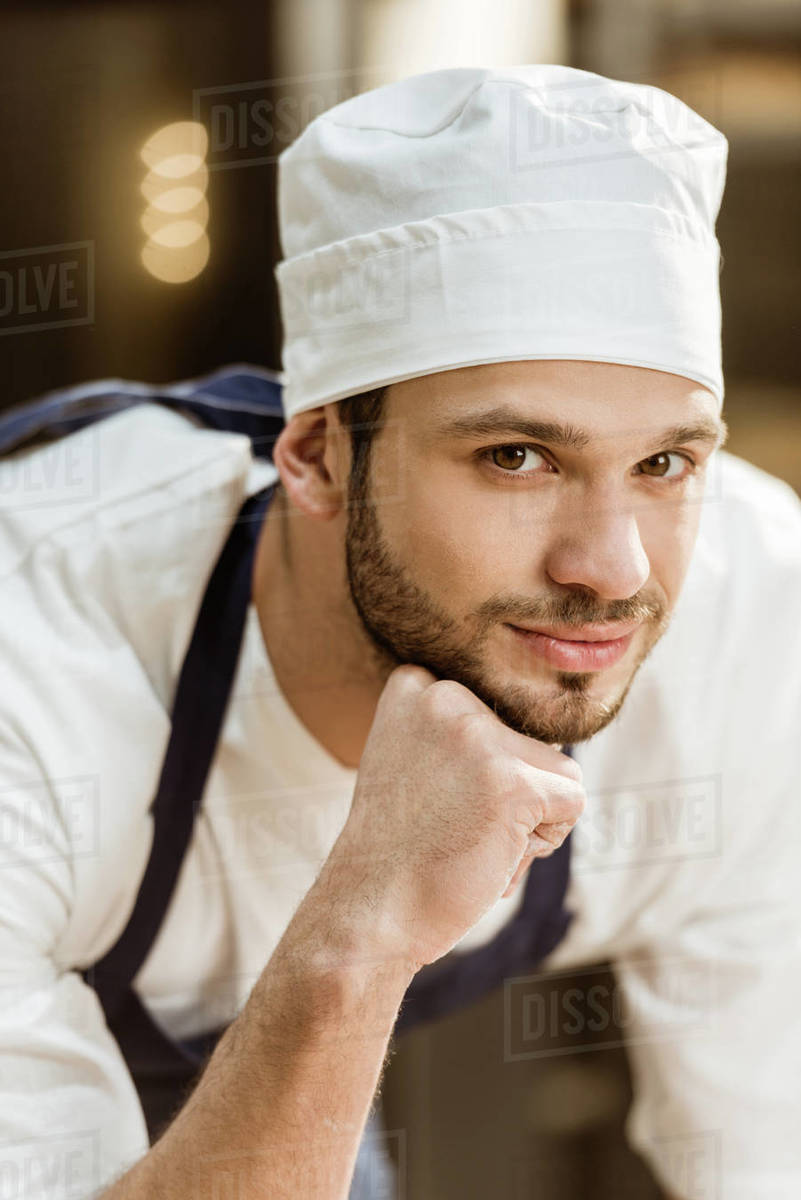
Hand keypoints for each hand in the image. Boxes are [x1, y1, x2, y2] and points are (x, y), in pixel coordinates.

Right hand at [320, 664, 585, 970]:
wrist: (369, 911)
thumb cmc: (397, 849)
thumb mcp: (412, 760)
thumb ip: (458, 731)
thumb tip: (544, 728)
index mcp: (417, 685)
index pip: (499, 713)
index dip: (482, 769)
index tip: (432, 797)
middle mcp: (446, 696)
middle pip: (531, 742)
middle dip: (509, 793)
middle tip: (450, 824)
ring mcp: (480, 737)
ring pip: (559, 772)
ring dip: (530, 818)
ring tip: (471, 840)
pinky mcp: (514, 781)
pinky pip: (573, 803)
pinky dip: (543, 842)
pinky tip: (491, 854)